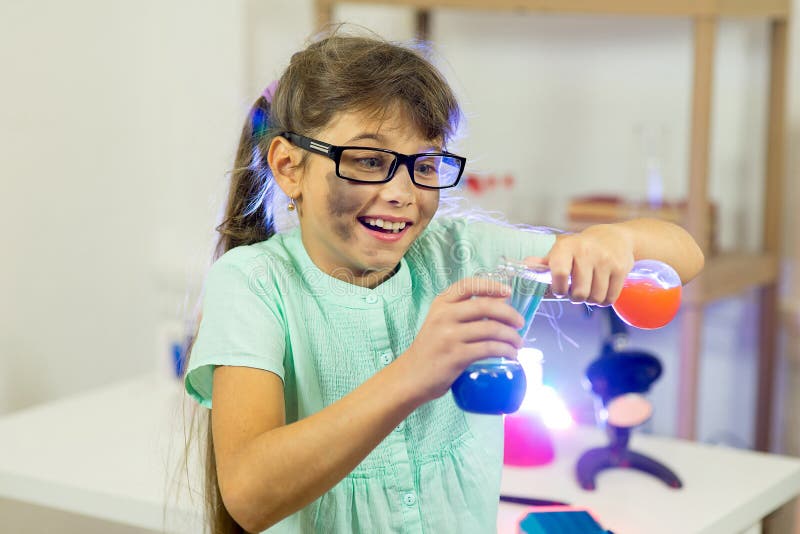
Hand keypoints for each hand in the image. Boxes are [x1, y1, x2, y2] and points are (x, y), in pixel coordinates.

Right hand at [400, 278, 524, 402]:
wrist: (411, 376)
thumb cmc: (431, 349)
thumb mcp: (441, 323)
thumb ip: (463, 313)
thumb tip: (500, 306)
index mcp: (441, 304)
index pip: (468, 285)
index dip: (491, 286)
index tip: (507, 292)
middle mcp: (444, 316)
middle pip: (485, 306)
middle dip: (509, 314)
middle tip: (520, 323)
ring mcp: (450, 336)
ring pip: (491, 329)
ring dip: (511, 336)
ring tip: (518, 343)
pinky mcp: (456, 356)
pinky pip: (489, 349)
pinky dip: (505, 351)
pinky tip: (511, 355)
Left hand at [524, 224, 634, 305]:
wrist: (615, 237)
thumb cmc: (581, 249)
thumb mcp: (561, 251)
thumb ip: (543, 263)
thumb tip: (525, 265)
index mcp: (566, 247)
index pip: (559, 273)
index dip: (558, 289)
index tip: (560, 290)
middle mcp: (586, 252)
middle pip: (579, 293)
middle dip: (576, 297)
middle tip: (577, 290)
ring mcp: (605, 260)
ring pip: (595, 298)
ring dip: (591, 299)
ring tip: (589, 289)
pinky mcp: (621, 268)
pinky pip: (610, 298)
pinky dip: (604, 300)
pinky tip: (601, 289)